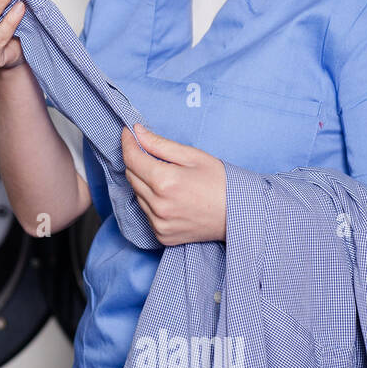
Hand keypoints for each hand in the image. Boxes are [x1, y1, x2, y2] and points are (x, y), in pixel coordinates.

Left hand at [122, 124, 226, 244]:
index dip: (128, 142)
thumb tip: (137, 132)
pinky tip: (170, 197)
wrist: (239, 215)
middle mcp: (158, 205)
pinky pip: (146, 213)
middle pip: (131, 176)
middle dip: (137, 161)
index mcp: (165, 182)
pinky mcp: (161, 235)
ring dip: (145, 182)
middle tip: (152, 154)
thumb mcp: (193, 156)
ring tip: (168, 179)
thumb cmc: (220, 182)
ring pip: (137, 194)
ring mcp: (159, 223)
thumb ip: (160, 144)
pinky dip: (151, 202)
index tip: (128, 133)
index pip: (132, 158)